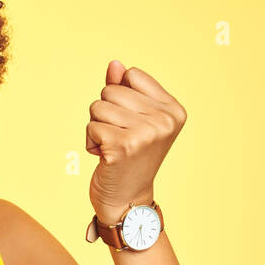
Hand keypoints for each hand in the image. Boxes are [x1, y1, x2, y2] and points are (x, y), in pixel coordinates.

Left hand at [85, 60, 186, 219]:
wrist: (127, 200)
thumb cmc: (128, 157)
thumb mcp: (132, 119)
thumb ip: (124, 89)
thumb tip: (115, 63)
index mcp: (173, 110)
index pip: (131, 74)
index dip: (121, 96)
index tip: (130, 123)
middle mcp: (164, 120)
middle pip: (111, 90)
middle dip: (105, 113)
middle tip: (119, 139)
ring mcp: (146, 133)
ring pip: (98, 107)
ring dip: (97, 128)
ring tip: (112, 147)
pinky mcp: (124, 146)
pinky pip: (91, 126)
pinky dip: (91, 142)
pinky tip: (104, 157)